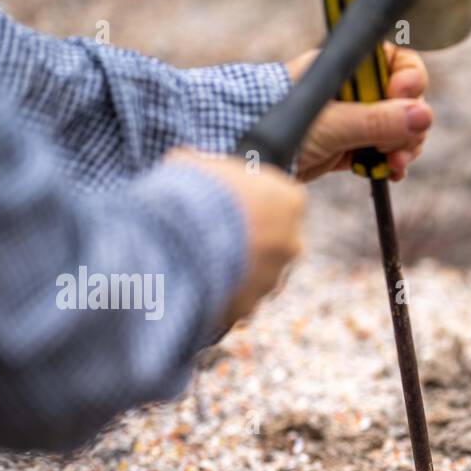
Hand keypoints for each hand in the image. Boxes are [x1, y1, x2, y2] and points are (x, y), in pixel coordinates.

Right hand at [163, 147, 305, 329]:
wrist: (179, 240)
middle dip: (249, 239)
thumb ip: (210, 168)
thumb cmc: (190, 193)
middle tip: (215, 234)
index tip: (233, 202)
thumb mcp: (195, 165)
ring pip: (258, 274)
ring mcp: (274, 277)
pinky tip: (195, 283)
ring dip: (236, 269)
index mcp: (288, 199)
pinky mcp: (251, 305)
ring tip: (200, 260)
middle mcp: (291, 241)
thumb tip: (193, 166)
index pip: (283, 198)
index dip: (256, 199)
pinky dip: (220, 294)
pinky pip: (237, 299)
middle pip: (275, 240)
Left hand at [285, 44, 432, 182]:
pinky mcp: (348, 147)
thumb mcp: (331, 124)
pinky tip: (390, 173)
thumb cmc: (278, 126)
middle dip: (409, 124)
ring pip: (397, 129)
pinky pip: (382, 152)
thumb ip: (377, 121)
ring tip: (392, 164)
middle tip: (397, 145)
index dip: (409, 80)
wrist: (247, 160)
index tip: (403, 99)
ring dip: (403, 147)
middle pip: (404, 100)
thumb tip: (423, 116)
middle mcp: (353, 91)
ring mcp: (352, 120)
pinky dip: (390, 163)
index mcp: (347, 69)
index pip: (396, 63)